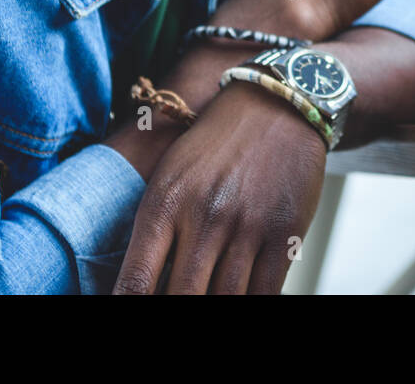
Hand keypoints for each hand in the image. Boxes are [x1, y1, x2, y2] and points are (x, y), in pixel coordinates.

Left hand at [113, 79, 327, 293]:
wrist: (274, 105)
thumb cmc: (214, 146)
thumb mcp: (169, 177)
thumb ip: (154, 233)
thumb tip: (141, 289)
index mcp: (165, 203)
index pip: (135, 283)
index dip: (130, 306)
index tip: (134, 309)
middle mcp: (204, 216)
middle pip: (181, 298)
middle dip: (175, 307)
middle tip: (179, 297)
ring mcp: (247, 226)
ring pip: (225, 300)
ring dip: (216, 304)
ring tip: (208, 294)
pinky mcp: (285, 232)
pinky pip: (264, 292)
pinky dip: (251, 303)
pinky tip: (239, 295)